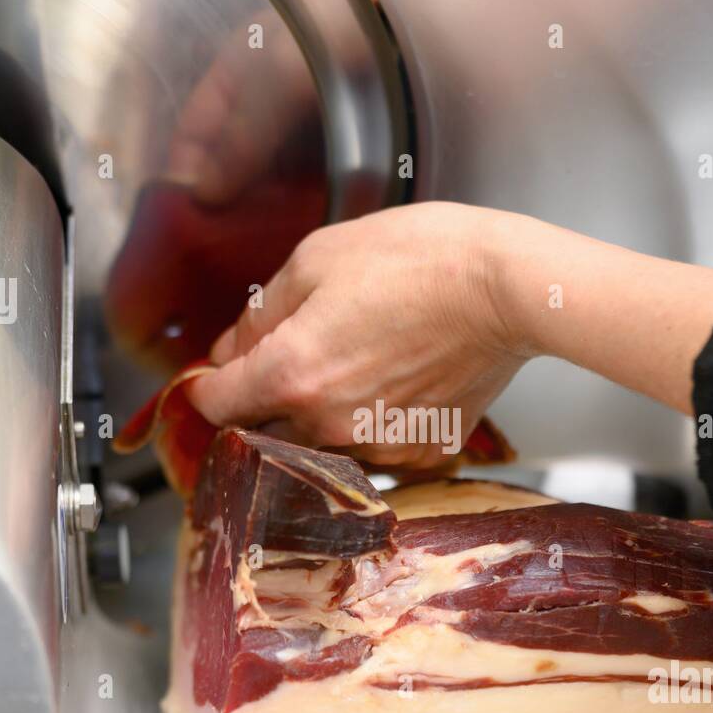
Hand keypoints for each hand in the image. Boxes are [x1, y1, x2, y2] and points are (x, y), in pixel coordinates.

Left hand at [191, 202, 527, 468]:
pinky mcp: (420, 454)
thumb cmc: (420, 260)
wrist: (505, 288)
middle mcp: (328, 425)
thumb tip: (229, 347)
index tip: (215, 375)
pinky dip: (373, 424)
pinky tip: (396, 381)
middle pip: (263, 432)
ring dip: (320, 415)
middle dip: (265, 401)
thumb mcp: (317, 258)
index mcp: (291, 375)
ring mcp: (377, 448)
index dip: (207, 386)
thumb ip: (260, 312)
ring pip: (321, 445)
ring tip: (359, 360)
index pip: (215, 405)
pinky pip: (375, 449)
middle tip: (296, 357)